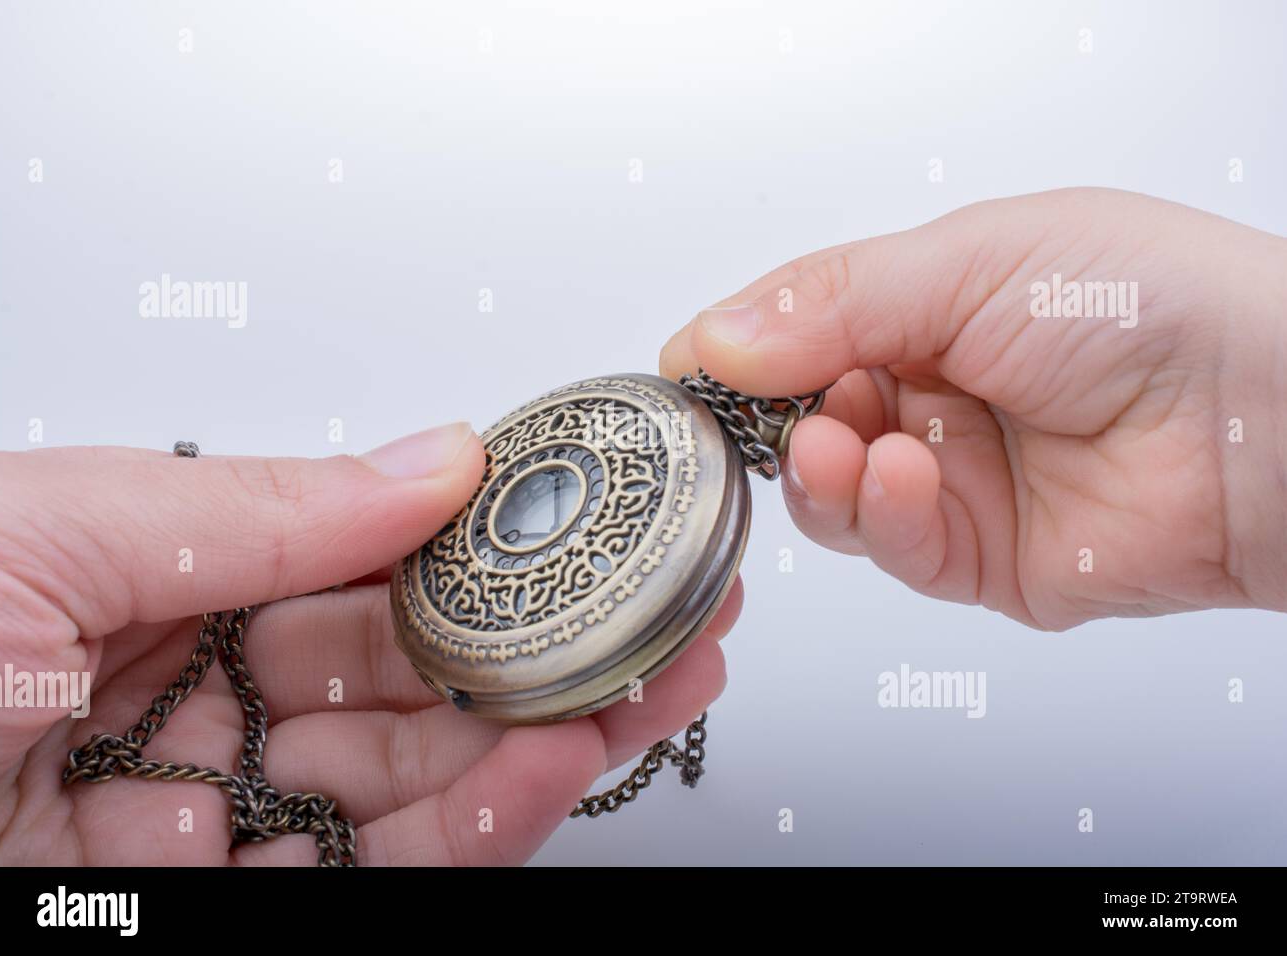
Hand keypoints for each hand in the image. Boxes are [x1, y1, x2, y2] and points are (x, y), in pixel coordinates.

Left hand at [0, 424, 734, 864]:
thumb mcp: (39, 534)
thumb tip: (431, 459)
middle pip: (401, 673)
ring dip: (542, 734)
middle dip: (542, 642)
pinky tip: (548, 769)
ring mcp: (209, 814)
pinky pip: (374, 874)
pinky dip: (472, 828)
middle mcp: (184, 698)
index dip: (470, 543)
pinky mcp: (221, 906)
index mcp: (134, 583)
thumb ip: (257, 504)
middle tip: (655, 607)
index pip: (346, 560)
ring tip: (648, 684)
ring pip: (410, 780)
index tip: (569, 523)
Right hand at [662, 188, 1285, 628]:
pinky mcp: (979, 556)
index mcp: (928, 308)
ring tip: (843, 438)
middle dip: (779, 417)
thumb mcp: (971, 263)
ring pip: (834, 495)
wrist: (1265, 416)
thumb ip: (834, 303)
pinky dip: (882, 515)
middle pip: (802, 419)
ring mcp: (954, 478)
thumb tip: (715, 338)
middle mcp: (934, 394)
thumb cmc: (1148, 304)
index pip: (802, 332)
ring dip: (822, 469)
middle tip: (773, 405)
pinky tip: (901, 473)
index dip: (742, 351)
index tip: (693, 367)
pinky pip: (894, 548)